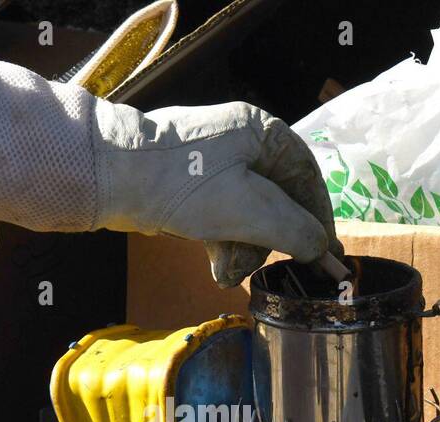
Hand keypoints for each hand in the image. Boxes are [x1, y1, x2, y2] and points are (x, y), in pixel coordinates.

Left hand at [93, 101, 343, 286]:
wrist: (113, 177)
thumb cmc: (185, 185)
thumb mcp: (250, 211)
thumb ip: (294, 230)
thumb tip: (320, 248)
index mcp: (263, 134)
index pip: (308, 178)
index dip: (319, 219)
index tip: (326, 256)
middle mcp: (243, 144)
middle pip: (278, 203)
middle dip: (267, 243)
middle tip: (261, 268)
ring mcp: (216, 167)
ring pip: (249, 218)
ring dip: (242, 250)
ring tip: (225, 269)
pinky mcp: (193, 189)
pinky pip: (223, 221)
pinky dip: (222, 245)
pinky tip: (215, 265)